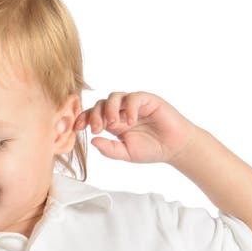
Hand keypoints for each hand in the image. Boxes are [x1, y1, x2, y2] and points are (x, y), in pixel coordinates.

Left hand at [74, 91, 195, 164]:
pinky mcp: (147, 100)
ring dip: (109, 110)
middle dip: (94, 115)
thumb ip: (109, 149)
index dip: (83, 118)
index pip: (93, 115)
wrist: (174, 148)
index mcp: (113, 123)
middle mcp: (121, 111)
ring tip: (113, 125)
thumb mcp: (126, 153)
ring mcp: (134, 104)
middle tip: (96, 129)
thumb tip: (92, 142)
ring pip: (114, 97)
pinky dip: (129, 108)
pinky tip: (130, 121)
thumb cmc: (151, 150)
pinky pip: (133, 97)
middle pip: (100, 104)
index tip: (77, 128)